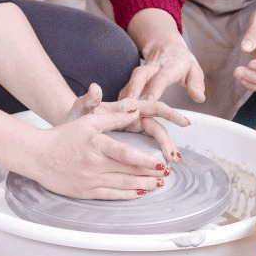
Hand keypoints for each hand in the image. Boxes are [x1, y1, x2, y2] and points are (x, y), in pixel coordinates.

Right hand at [25, 108, 170, 198]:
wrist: (38, 155)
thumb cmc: (62, 136)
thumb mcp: (88, 121)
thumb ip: (113, 117)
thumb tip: (134, 111)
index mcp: (96, 144)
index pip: (126, 154)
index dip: (144, 160)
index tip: (159, 163)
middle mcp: (94, 163)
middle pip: (128, 171)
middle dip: (149, 174)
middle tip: (166, 174)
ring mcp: (90, 179)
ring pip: (122, 185)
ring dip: (142, 185)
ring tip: (158, 184)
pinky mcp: (85, 191)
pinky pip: (110, 195)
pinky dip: (126, 195)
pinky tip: (139, 193)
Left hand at [67, 84, 191, 162]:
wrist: (71, 124)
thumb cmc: (78, 114)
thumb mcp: (82, 107)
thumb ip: (89, 99)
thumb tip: (94, 88)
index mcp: (127, 106)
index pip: (153, 106)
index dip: (170, 113)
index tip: (184, 122)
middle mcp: (133, 116)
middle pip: (157, 126)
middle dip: (168, 140)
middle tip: (175, 156)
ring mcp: (133, 129)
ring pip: (155, 137)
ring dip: (165, 149)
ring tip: (173, 162)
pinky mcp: (130, 140)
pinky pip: (147, 146)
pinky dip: (156, 155)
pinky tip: (161, 167)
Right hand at [119, 34, 205, 105]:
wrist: (166, 46)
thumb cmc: (182, 62)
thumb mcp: (194, 70)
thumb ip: (196, 84)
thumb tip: (199, 98)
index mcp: (169, 67)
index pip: (162, 77)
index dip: (155, 88)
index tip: (150, 101)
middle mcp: (153, 68)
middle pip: (140, 75)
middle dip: (133, 89)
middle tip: (129, 105)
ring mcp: (143, 72)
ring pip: (131, 80)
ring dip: (125, 95)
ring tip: (120, 110)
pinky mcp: (135, 78)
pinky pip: (126, 86)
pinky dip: (121, 97)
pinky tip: (117, 110)